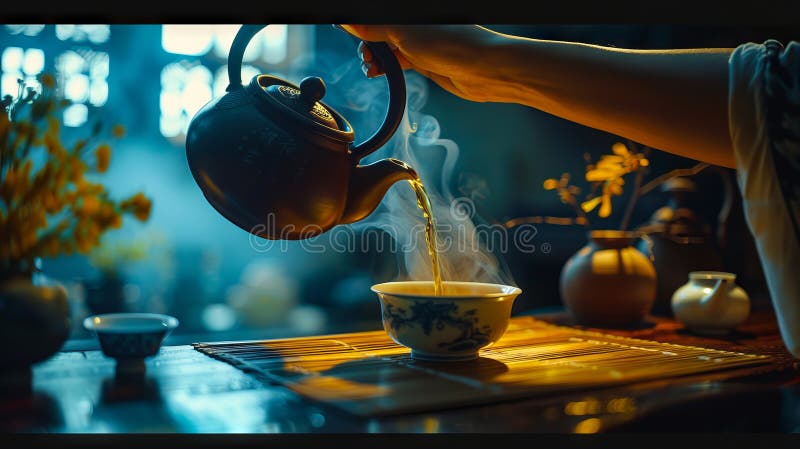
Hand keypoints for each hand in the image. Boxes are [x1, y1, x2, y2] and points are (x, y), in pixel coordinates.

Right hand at [340, 25, 507, 102]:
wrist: (483, 69)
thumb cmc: (452, 43)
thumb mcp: (403, 32)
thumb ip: (372, 26)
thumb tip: (345, 21)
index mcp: (410, 11)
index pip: (378, 16)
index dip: (360, 26)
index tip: (345, 32)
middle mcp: (415, 22)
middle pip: (380, 29)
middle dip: (366, 42)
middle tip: (364, 55)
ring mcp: (420, 40)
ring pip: (388, 46)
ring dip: (374, 57)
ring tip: (369, 67)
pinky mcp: (424, 59)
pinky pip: (398, 61)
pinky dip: (386, 67)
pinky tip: (376, 73)